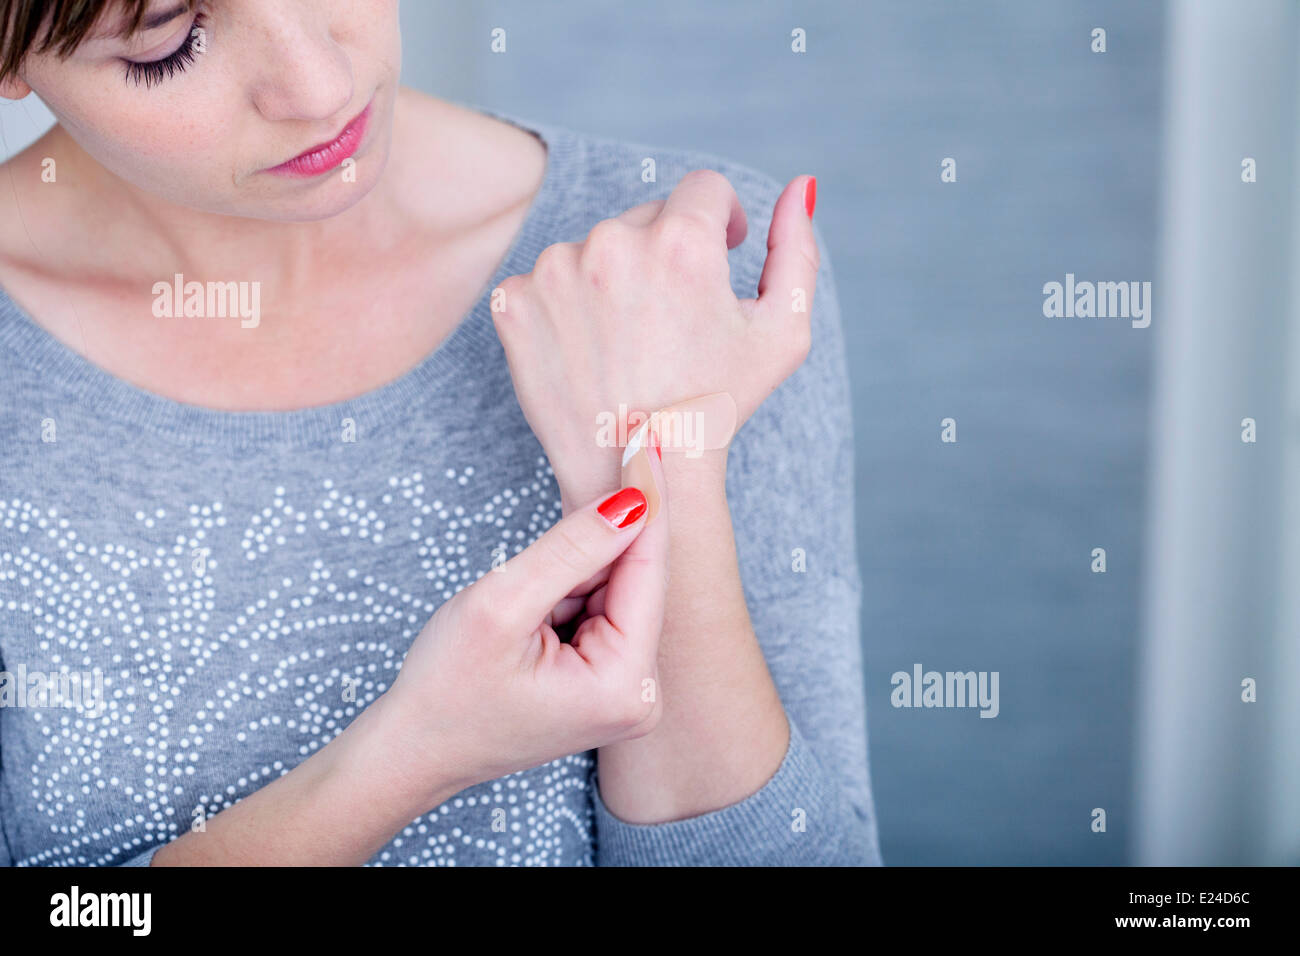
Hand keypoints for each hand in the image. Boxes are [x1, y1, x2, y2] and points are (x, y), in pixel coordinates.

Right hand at [382, 474, 668, 803]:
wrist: (414, 749)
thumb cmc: (445, 687)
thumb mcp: (502, 604)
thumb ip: (572, 548)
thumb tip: (633, 499)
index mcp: (626, 685)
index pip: (647, 569)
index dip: (647, 495)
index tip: (652, 431)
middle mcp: (641, 694)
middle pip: (635, 580)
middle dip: (604, 533)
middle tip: (607, 457)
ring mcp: (625, 691)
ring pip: (614, 590)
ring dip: (575, 568)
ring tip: (525, 600)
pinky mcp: (605, 681)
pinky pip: (599, 610)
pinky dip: (570, 587)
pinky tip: (533, 602)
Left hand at [492, 170, 819, 509]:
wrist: (637, 474)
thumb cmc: (717, 405)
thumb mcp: (781, 333)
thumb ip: (797, 251)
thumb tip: (801, 186)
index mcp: (680, 242)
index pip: (704, 189)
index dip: (720, 221)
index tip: (719, 252)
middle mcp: (611, 244)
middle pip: (647, 218)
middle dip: (665, 255)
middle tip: (671, 323)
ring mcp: (555, 272)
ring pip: (595, 249)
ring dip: (613, 280)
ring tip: (628, 344)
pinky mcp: (515, 302)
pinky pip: (547, 281)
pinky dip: (566, 308)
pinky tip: (588, 352)